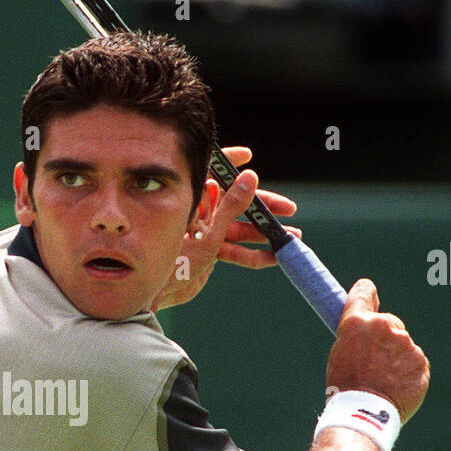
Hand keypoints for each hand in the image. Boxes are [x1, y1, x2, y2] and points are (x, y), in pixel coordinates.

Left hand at [151, 147, 298, 310]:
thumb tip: (251, 176)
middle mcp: (202, 213)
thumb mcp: (209, 233)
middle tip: (289, 209)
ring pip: (240, 228)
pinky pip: (236, 251)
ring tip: (292, 237)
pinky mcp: (211, 253)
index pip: (213, 173)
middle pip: (237, 201)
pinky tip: (273, 257)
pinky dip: (254, 255)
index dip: (230, 161)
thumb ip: (231, 206)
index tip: (248, 155)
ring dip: (265, 233)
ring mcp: (208, 233)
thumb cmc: (175, 260)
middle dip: (264, 206)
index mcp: (196, 200)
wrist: (158, 294)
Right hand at [326, 280, 429, 423]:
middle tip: (372, 361)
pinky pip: (414, 362)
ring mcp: (406, 344)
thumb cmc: (344, 387)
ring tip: (381, 380)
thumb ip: (357, 336)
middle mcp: (384, 325)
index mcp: (357, 322)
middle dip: (383, 337)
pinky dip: (406, 372)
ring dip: (395, 357)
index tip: (368, 293)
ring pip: (402, 345)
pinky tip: (394, 386)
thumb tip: (368, 329)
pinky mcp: (421, 361)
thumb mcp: (340, 353)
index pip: (364, 292)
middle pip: (389, 322)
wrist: (363, 413)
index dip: (366, 294)